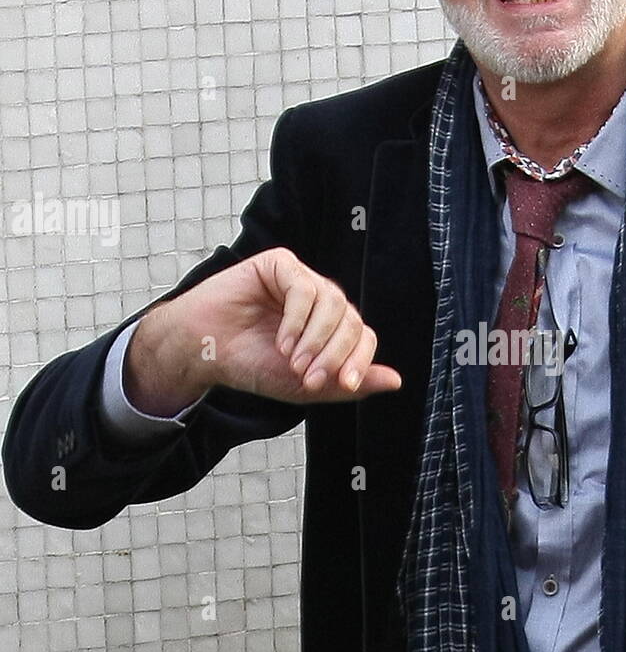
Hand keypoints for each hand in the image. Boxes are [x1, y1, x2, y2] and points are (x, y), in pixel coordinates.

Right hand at [125, 247, 401, 412]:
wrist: (204, 351)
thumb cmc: (250, 365)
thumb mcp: (305, 386)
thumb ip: (348, 385)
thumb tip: (395, 381)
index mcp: (331, 328)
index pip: (364, 337)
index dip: (359, 361)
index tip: (344, 383)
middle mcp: (322, 302)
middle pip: (352, 320)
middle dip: (334, 353)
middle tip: (309, 377)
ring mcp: (302, 280)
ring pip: (334, 302)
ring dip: (316, 338)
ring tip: (292, 360)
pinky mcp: (280, 265)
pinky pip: (305, 287)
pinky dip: (298, 318)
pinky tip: (282, 340)